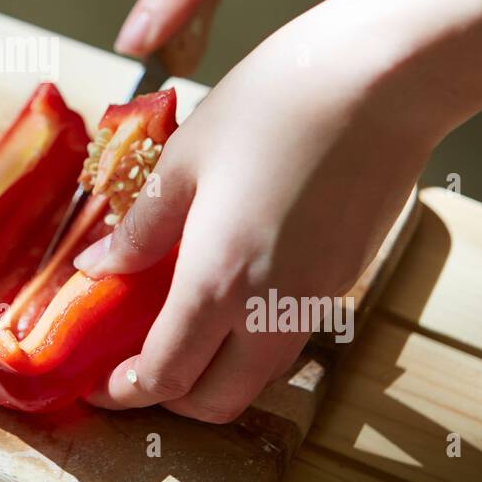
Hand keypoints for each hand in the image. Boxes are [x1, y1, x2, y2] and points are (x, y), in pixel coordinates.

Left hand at [80, 0, 435, 420]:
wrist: (384, 80)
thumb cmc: (275, 106)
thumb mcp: (185, 159)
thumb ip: (141, 227)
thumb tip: (99, 266)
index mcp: (219, 283)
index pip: (165, 376)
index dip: (125, 392)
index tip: (97, 385)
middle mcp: (271, 311)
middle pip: (217, 400)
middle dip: (169, 397)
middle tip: (131, 364)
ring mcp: (316, 301)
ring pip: (257, 375)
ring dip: (213, 372)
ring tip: (174, 327)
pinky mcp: (344, 280)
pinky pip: (287, 336)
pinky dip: (250, 340)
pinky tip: (227, 290)